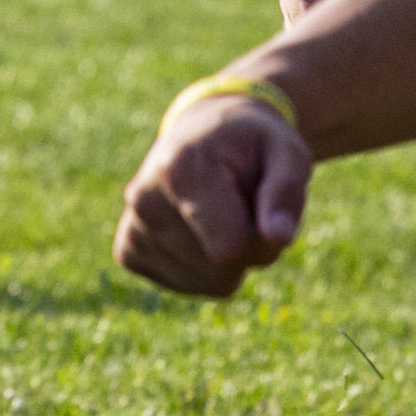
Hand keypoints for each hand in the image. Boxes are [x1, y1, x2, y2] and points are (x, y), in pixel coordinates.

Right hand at [114, 86, 311, 297]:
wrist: (204, 131)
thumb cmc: (252, 144)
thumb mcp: (286, 150)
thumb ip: (286, 191)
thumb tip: (278, 238)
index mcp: (179, 169)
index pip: (233, 249)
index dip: (264, 237)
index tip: (262, 203)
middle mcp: (144, 200)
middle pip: (222, 270)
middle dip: (248, 247)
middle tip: (240, 202)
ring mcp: (133, 228)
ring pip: (208, 282)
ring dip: (228, 257)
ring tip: (220, 211)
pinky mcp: (128, 251)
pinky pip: (189, 284)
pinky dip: (204, 266)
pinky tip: (198, 227)